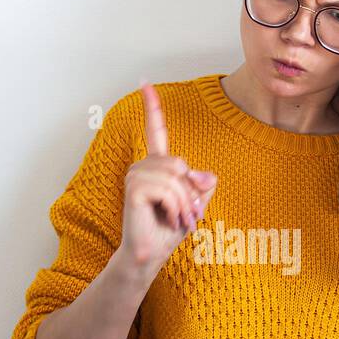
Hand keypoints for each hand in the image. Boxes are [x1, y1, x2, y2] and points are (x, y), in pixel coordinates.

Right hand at [119, 82, 217, 272]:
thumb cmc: (168, 231)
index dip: (152, 106)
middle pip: (180, 163)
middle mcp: (142, 167)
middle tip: (184, 214)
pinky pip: (168, 188)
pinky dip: (176, 206)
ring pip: (175, 176)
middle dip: (189, 192)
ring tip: (176, 218)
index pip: (155, 131)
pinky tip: (168, 217)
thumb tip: (204, 175)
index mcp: (157, 167)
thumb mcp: (194, 205)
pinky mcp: (134, 189)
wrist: (149, 255)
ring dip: (183, 202)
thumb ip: (202, 186)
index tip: (144, 82)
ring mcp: (135, 176)